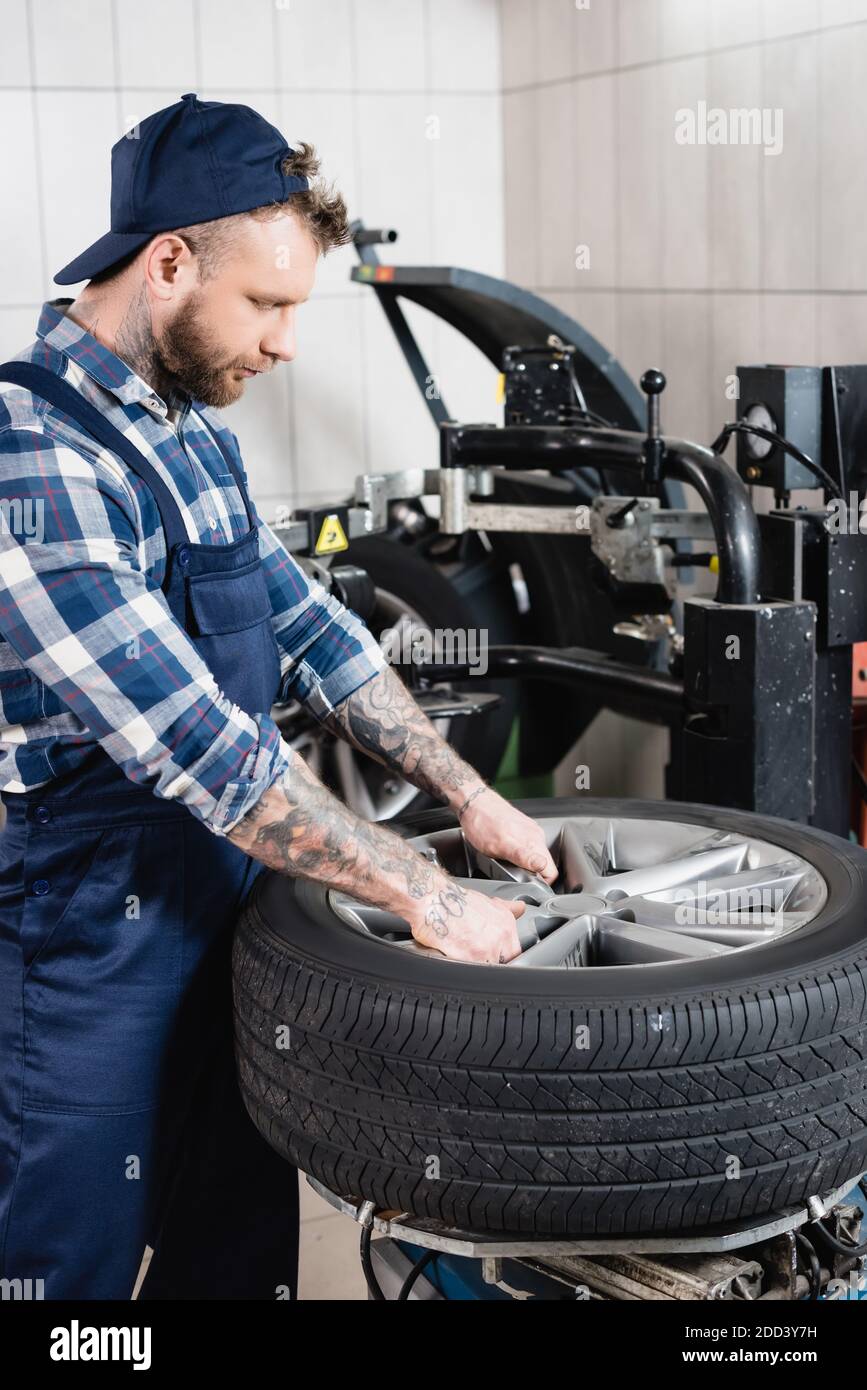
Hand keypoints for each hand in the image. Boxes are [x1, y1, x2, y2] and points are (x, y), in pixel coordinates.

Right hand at [407, 877, 523, 963]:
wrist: (432, 900)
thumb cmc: (453, 900)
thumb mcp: (487, 901)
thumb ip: (506, 909)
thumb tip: (520, 908)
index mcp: (506, 924)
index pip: (515, 951)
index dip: (504, 956)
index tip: (495, 955)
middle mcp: (500, 937)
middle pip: (504, 963)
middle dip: (492, 962)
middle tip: (476, 955)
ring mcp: (486, 950)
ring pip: (488, 969)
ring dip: (477, 968)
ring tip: (463, 956)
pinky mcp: (469, 960)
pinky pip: (472, 974)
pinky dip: (464, 971)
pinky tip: (456, 959)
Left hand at [458, 787, 557, 883]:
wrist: (473, 802)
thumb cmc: (482, 822)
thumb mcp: (500, 847)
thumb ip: (523, 858)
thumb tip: (541, 865)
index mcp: (534, 842)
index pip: (551, 870)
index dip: (543, 882)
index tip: (529, 884)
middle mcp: (535, 835)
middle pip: (544, 864)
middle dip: (531, 873)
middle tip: (513, 873)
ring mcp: (529, 830)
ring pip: (535, 854)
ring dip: (524, 862)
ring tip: (506, 861)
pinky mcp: (522, 826)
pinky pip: (526, 845)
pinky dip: (518, 851)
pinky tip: (504, 849)